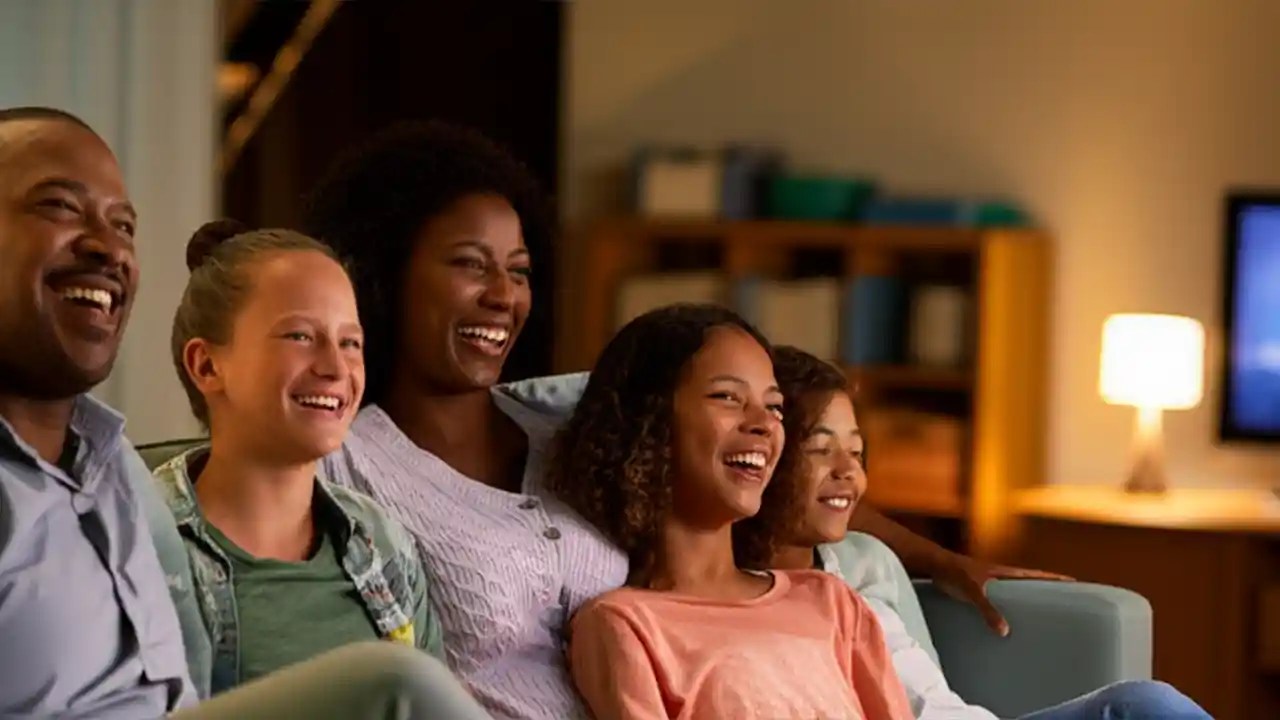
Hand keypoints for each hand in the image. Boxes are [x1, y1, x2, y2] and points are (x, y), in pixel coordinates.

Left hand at [931, 551, 1073, 636]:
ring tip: (1037, 618)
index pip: (1037, 575)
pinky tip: (1004, 622)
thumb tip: (1005, 632)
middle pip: (1029, 584)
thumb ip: (988, 610)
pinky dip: (1004, 609)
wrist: (932, 565)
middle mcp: (1001, 576)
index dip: (1055, 579)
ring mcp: (989, 582)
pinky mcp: (977, 589)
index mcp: (1005, 573)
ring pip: (1013, 593)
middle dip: (1044, 592)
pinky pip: (997, 600)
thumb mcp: (973, 591)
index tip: (1075, 583)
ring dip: (1024, 602)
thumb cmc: (953, 572)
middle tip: (1062, 606)